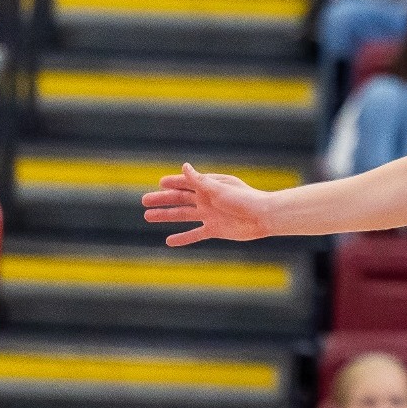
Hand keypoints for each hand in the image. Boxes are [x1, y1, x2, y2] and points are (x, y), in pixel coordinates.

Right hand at [143, 164, 276, 244]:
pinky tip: (169, 241)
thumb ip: (200, 180)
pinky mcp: (215, 229)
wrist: (262, 217)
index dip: (173, 183)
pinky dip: (183, 238)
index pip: (186, 183)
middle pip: (180, 199)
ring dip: (166, 216)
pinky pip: (195, 234)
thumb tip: (184, 166)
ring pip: (183, 215)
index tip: (159, 183)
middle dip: (162, 200)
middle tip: (144, 201)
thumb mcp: (219, 188)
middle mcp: (207, 199)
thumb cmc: (244, 199)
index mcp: (209, 186)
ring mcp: (210, 215)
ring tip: (148, 216)